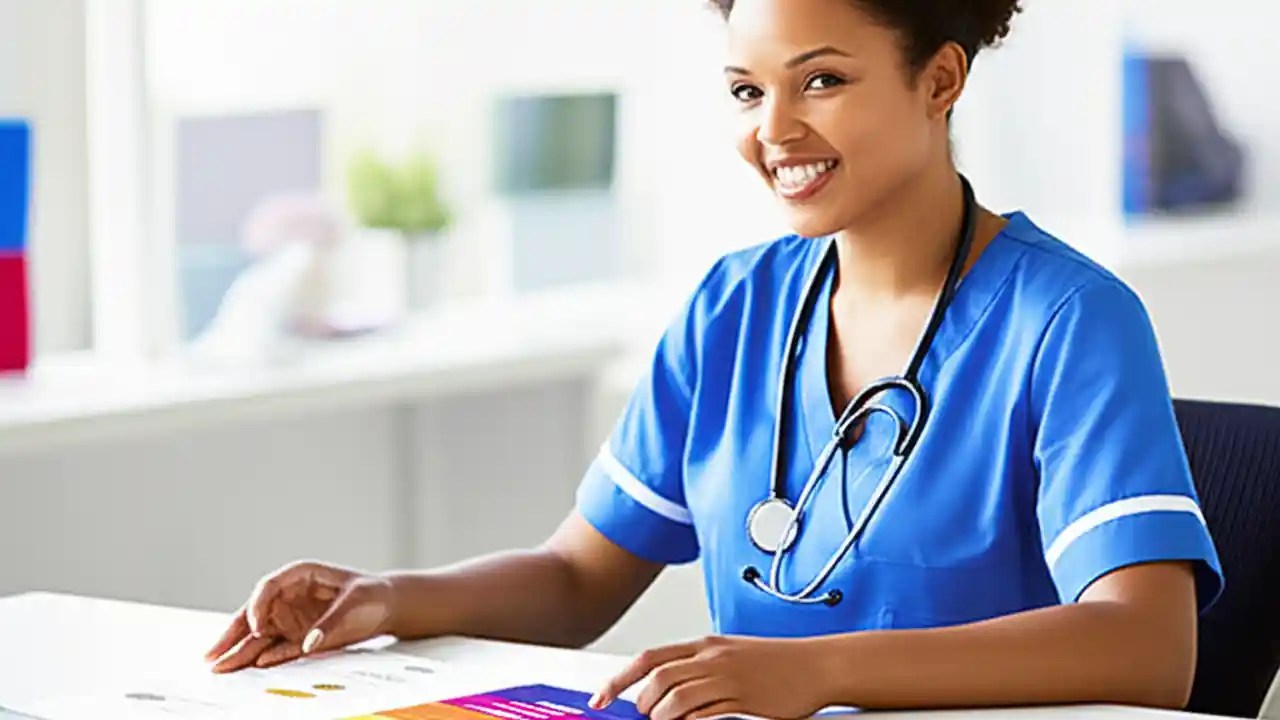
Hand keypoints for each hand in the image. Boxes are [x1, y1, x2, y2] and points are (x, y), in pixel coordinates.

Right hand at [203, 560, 396, 672]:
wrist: (386, 606)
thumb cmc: (372, 594)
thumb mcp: (356, 602)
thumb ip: (330, 623)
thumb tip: (307, 643)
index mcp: (300, 576)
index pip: (269, 586)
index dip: (258, 605)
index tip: (257, 626)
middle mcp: (290, 596)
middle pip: (255, 613)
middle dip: (232, 633)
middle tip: (212, 654)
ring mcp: (292, 617)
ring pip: (259, 634)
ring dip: (240, 650)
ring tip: (218, 667)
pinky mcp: (298, 636)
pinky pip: (277, 649)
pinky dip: (263, 658)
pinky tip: (250, 668)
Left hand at [589, 635, 831, 719]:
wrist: (817, 665)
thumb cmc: (776, 663)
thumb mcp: (730, 656)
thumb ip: (697, 670)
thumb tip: (662, 692)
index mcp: (704, 645)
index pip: (649, 658)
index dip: (619, 679)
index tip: (601, 697)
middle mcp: (712, 658)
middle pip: (657, 679)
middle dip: (640, 703)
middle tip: (642, 717)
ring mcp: (728, 679)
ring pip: (676, 698)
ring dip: (662, 716)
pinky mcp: (745, 701)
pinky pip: (706, 714)